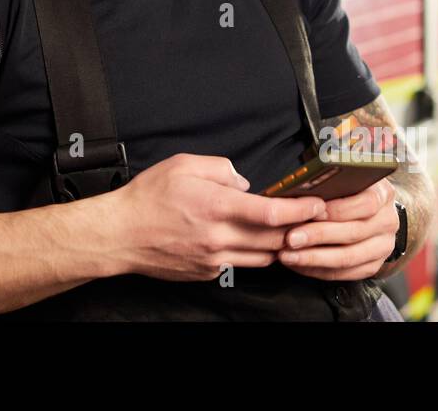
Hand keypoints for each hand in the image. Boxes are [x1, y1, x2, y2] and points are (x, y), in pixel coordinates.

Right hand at [107, 153, 326, 282]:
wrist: (120, 234)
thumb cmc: (148, 197)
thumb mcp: (183, 164)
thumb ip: (220, 169)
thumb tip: (244, 183)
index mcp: (216, 206)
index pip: (271, 213)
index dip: (300, 210)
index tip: (317, 204)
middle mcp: (219, 237)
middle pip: (274, 239)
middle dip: (297, 229)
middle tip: (311, 217)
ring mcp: (214, 260)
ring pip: (262, 257)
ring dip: (278, 245)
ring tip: (285, 230)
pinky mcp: (207, 273)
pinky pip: (239, 264)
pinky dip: (250, 253)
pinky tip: (247, 240)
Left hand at [277, 177, 398, 280]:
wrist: (371, 211)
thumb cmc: (349, 190)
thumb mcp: (345, 178)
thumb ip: (330, 182)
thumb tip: (300, 190)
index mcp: (383, 194)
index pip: (365, 203)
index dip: (336, 209)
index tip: (309, 212)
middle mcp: (387, 221)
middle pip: (353, 232)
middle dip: (317, 236)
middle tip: (291, 238)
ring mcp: (383, 246)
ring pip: (348, 257)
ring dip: (314, 258)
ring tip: (289, 255)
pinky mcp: (374, 265)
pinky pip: (345, 273)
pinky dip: (319, 270)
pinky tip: (299, 264)